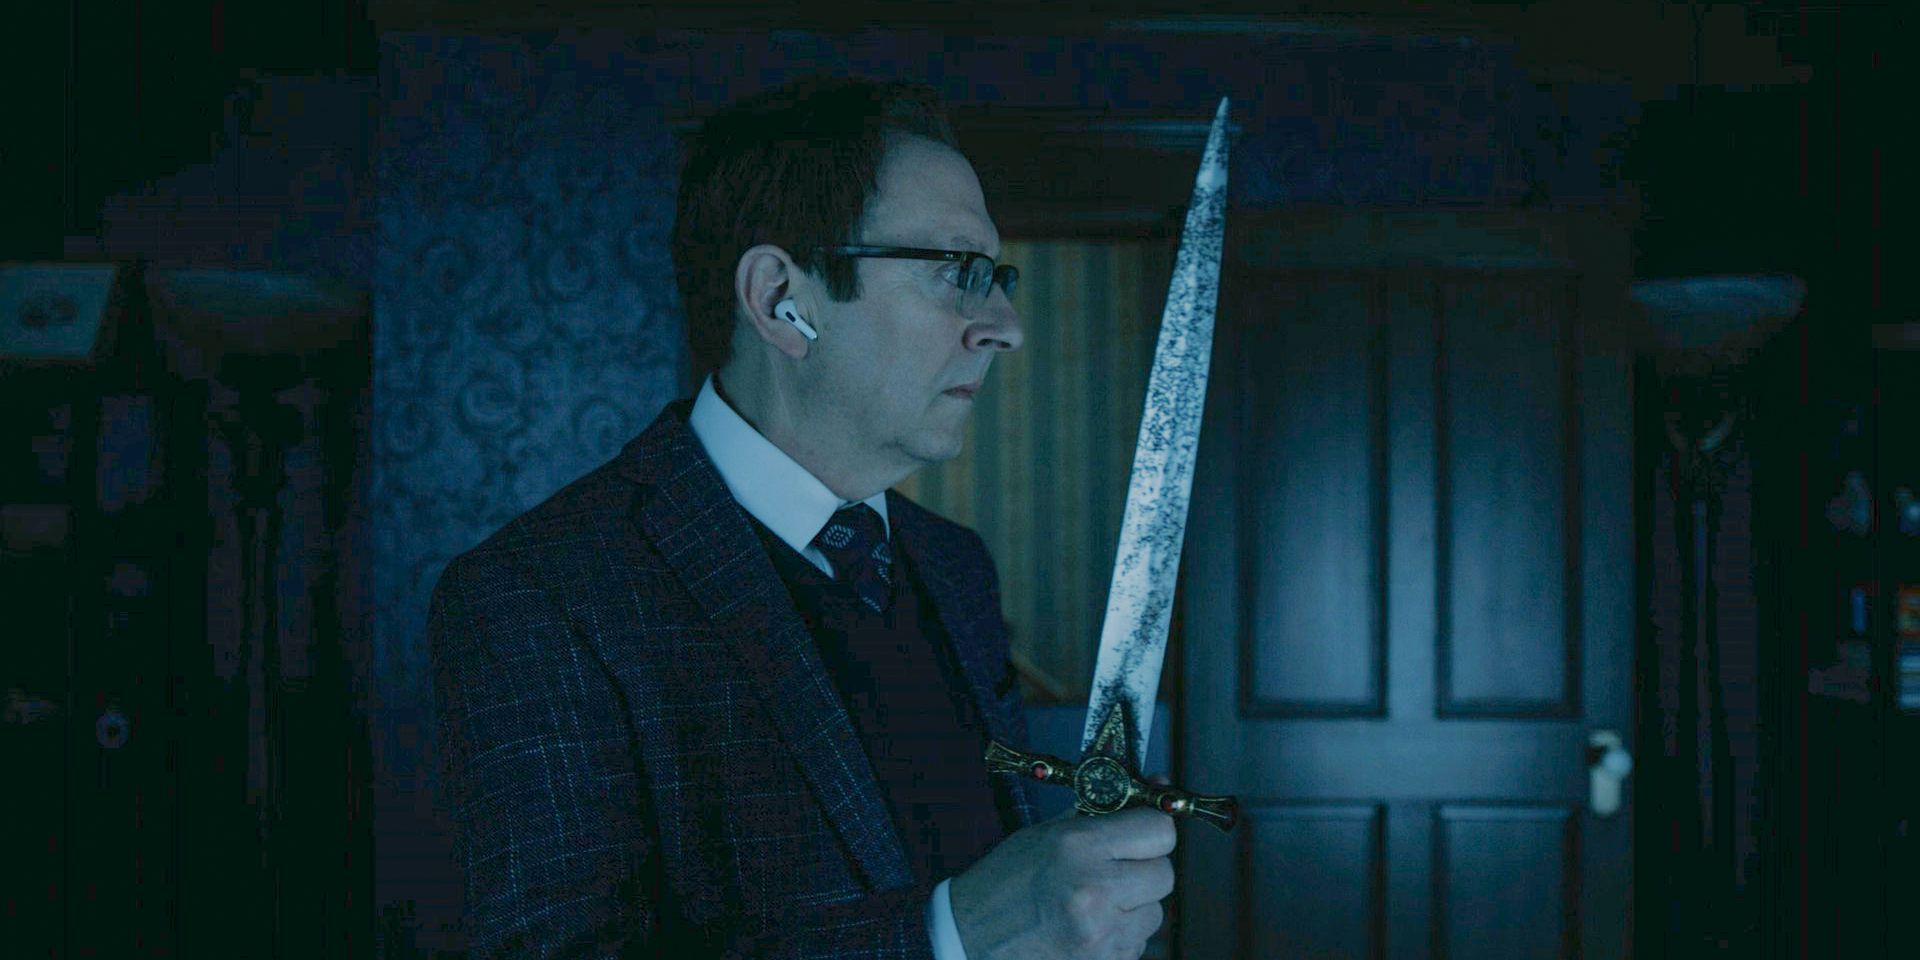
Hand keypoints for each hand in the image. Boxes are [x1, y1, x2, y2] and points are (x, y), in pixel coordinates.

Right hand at [948, 806, 1175, 959]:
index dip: (1154, 829)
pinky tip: (1088, 926)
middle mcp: (1095, 890)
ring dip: (1134, 906)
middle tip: (1116, 869)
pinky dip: (1120, 934)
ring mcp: (1101, 934)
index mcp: (1078, 847)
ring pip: (1154, 912)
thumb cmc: (1002, 884)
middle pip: (1164, 874)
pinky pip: (1137, 942)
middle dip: (1145, 869)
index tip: (1143, 831)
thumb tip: (1151, 791)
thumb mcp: (1044, 835)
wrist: (970, 938)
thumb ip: (1098, 817)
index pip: (1159, 831)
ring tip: (1094, 902)